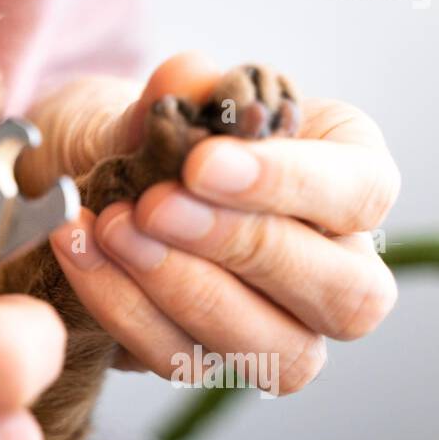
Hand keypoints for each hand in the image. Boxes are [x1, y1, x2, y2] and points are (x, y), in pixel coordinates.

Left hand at [44, 53, 399, 393]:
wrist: (76, 176)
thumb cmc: (141, 130)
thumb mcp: (151, 98)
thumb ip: (174, 92)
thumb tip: (189, 77)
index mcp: (348, 172)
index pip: (362, 191)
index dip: (290, 183)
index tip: (202, 163)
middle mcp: (338, 264)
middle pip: (347, 294)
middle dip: (244, 248)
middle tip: (153, 205)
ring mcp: (284, 326)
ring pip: (282, 352)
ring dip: (185, 291)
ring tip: (111, 227)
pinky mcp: (213, 362)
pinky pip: (187, 359)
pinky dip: (125, 309)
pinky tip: (79, 252)